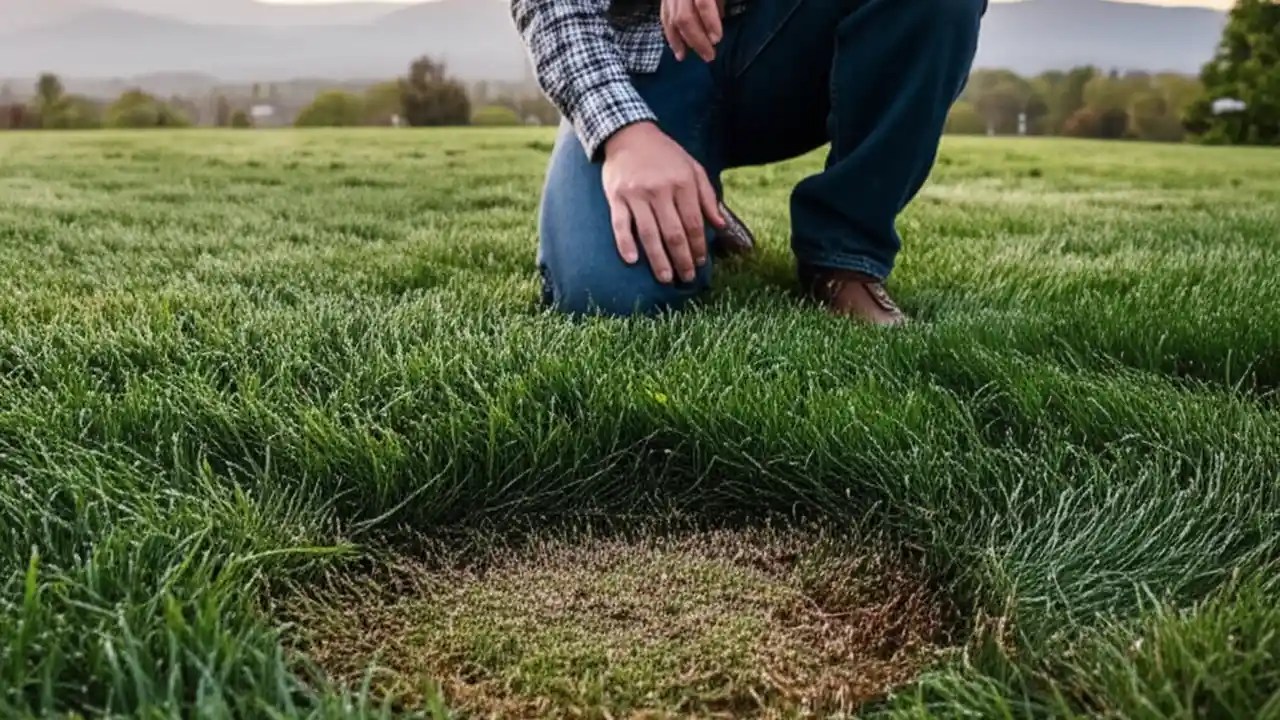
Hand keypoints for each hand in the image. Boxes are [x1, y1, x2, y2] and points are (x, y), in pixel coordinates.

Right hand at [602, 122, 724, 283]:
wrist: (628, 134)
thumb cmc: (664, 154)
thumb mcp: (692, 167)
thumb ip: (707, 196)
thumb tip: (720, 224)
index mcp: (682, 183)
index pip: (694, 223)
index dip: (699, 246)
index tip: (701, 262)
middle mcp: (660, 190)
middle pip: (674, 234)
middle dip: (682, 260)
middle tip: (686, 278)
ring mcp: (636, 194)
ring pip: (650, 234)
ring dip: (659, 260)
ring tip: (666, 278)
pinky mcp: (616, 197)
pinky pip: (621, 224)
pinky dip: (626, 243)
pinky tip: (633, 261)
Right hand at [661, 0, 724, 61]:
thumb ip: (718, 4)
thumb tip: (713, 30)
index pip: (703, 4)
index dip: (710, 23)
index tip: (717, 40)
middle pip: (683, 17)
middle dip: (696, 40)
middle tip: (708, 56)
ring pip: (670, 20)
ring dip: (679, 42)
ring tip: (686, 57)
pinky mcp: (663, 0)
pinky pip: (664, 18)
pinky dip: (670, 35)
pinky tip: (676, 49)